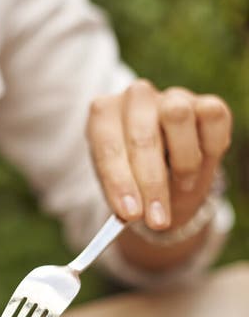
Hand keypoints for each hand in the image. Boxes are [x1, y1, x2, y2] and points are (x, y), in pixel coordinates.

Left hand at [87, 80, 231, 230]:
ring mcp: (171, 96)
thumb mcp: (123, 192)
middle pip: (142, 135)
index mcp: (104, 116)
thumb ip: (124, 201)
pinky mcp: (204, 102)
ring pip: (177, 116)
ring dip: (183, 162)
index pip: (107, 145)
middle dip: (151, 184)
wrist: (169, 171)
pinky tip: (200, 168)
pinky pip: (212, 117)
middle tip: (157, 220)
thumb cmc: (137, 180)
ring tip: (183, 186)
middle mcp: (136, 99)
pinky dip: (209, 149)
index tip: (130, 214)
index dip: (119, 181)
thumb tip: (129, 215)